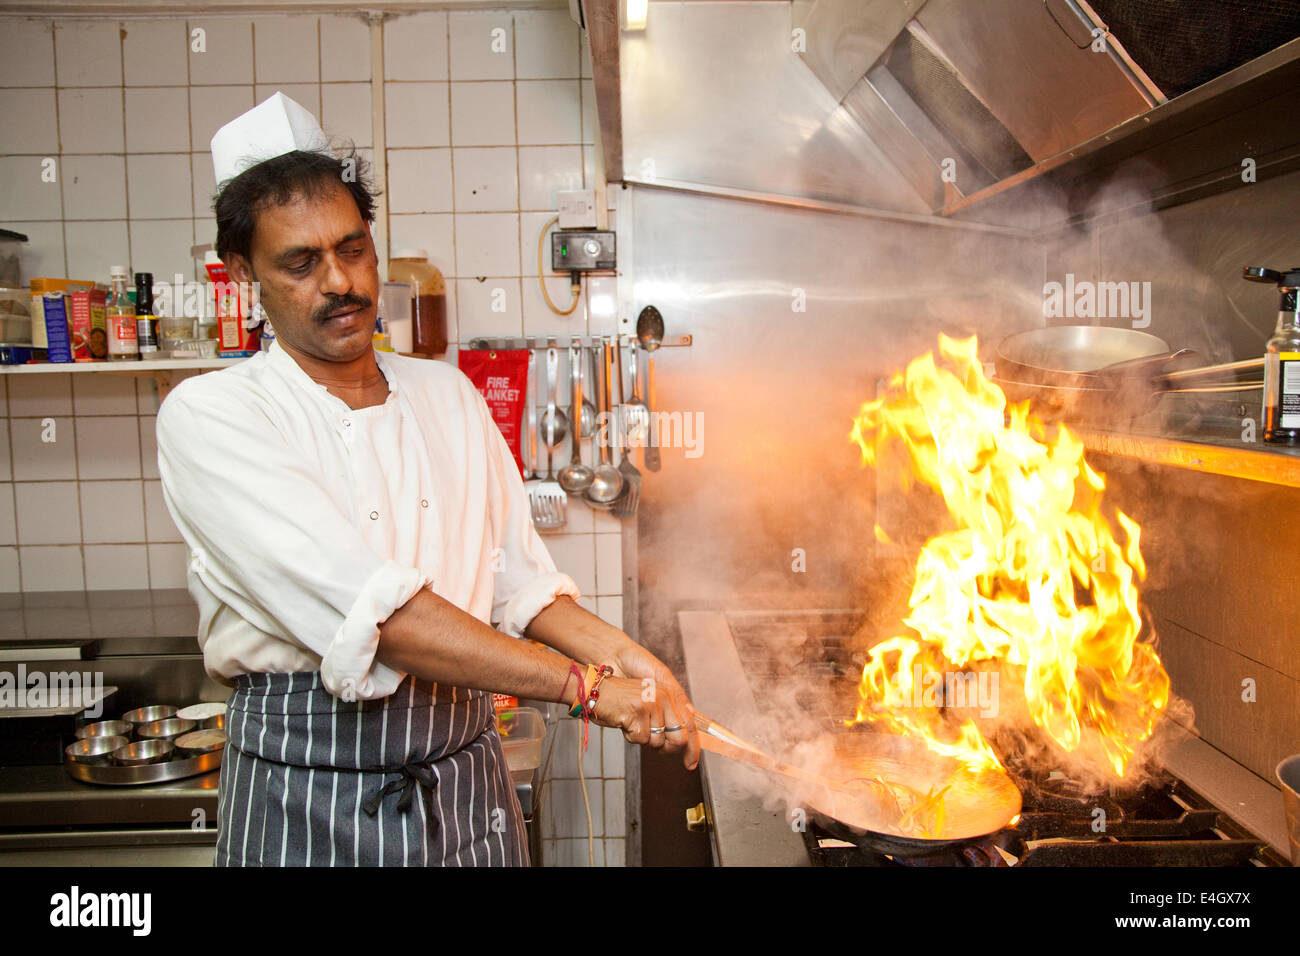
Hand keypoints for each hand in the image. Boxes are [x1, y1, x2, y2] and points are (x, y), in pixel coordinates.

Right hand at [599, 644, 698, 770]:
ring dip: (643, 739)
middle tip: (657, 748)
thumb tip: (683, 739)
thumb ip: (667, 717)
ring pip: (657, 741)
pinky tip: (624, 723)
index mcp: (669, 693)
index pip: (690, 724)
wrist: (595, 691)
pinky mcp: (638, 711)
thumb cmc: (620, 700)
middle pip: (679, 738)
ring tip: (632, 724)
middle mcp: (664, 696)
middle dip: (668, 749)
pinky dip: (631, 737)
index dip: (693, 748)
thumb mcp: (649, 704)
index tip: (691, 764)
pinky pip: (641, 739)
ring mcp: (652, 703)